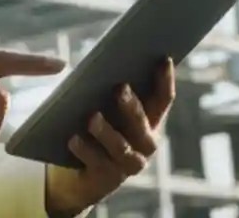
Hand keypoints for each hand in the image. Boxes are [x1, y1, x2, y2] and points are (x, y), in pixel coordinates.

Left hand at [45, 57, 175, 215]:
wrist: (74, 175)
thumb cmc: (92, 131)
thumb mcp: (102, 107)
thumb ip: (108, 90)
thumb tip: (103, 61)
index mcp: (148, 122)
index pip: (163, 99)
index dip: (165, 80)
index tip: (163, 59)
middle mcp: (144, 144)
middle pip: (143, 124)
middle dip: (132, 107)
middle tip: (119, 88)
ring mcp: (127, 164)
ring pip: (122, 148)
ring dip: (107, 132)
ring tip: (92, 117)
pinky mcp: (106, 179)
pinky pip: (96, 163)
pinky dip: (85, 150)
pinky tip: (73, 139)